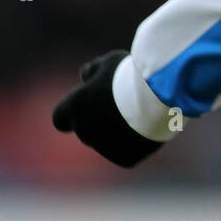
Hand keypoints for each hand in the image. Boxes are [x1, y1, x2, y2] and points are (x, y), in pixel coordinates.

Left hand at [53, 50, 164, 167]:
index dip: (72, 113)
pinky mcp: (125, 159)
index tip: (87, 105)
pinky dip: (133, 144)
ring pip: (106, 143)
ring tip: (141, 115)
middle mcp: (85, 131)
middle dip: (97, 123)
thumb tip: (85, 76)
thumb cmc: (133, 75)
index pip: (60, 118)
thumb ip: (93, 70)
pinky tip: (147, 128)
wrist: (159, 98)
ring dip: (116, 133)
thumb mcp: (111, 61)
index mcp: (75, 108)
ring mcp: (104, 148)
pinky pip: (125, 152)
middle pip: (85, 132)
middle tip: (120, 108)